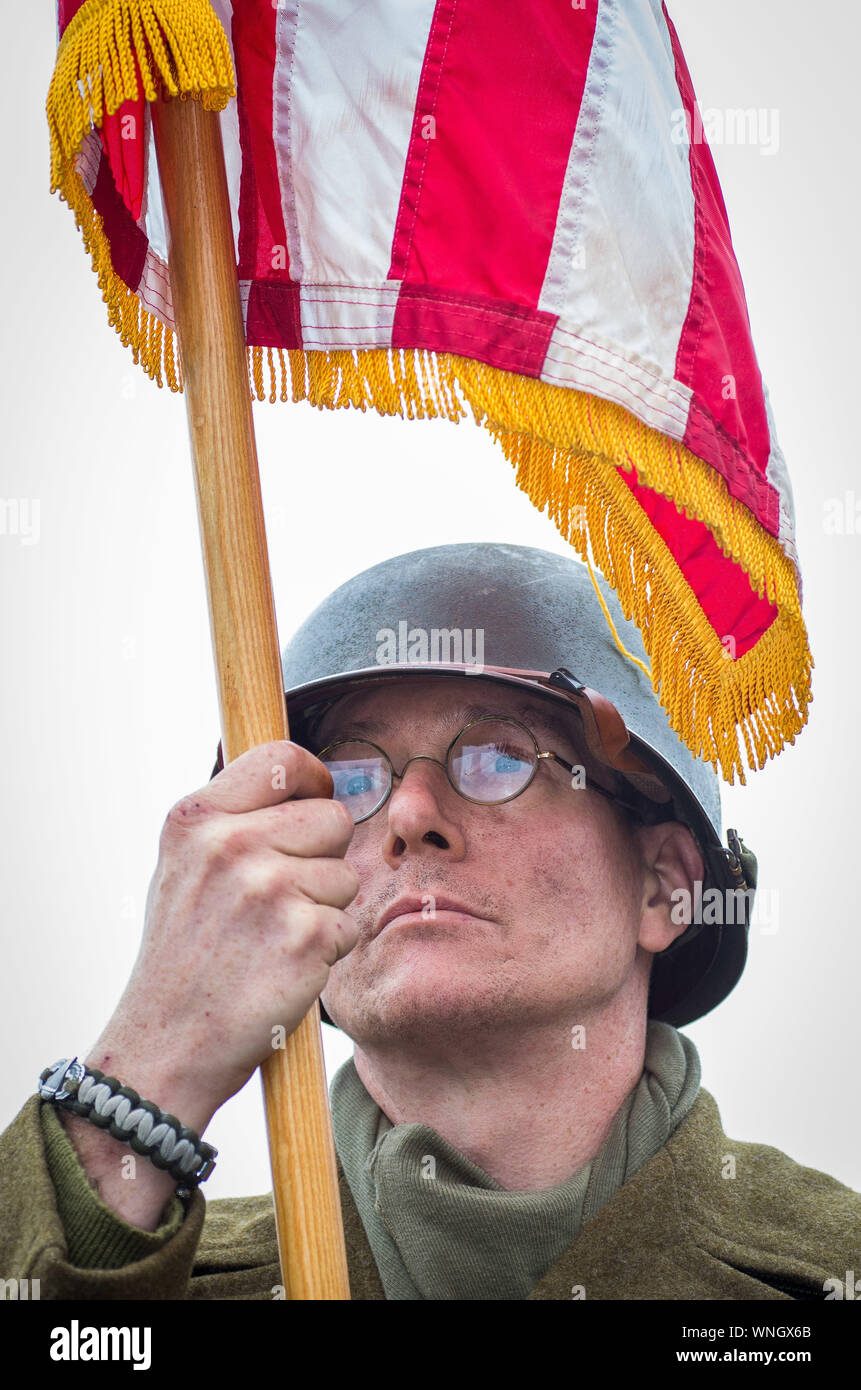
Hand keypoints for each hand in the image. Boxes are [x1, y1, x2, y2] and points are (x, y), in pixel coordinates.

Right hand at [87, 741, 358, 1136]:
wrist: (166, 1044)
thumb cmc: (185, 955)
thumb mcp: (186, 866)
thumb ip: (236, 818)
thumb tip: (302, 776)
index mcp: (196, 818)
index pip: (283, 758)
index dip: (311, 780)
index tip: (311, 802)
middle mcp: (231, 844)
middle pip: (332, 817)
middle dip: (321, 857)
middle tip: (276, 901)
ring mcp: (269, 889)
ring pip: (346, 874)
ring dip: (324, 908)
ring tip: (271, 939)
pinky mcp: (306, 936)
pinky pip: (350, 924)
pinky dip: (328, 951)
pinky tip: (283, 969)